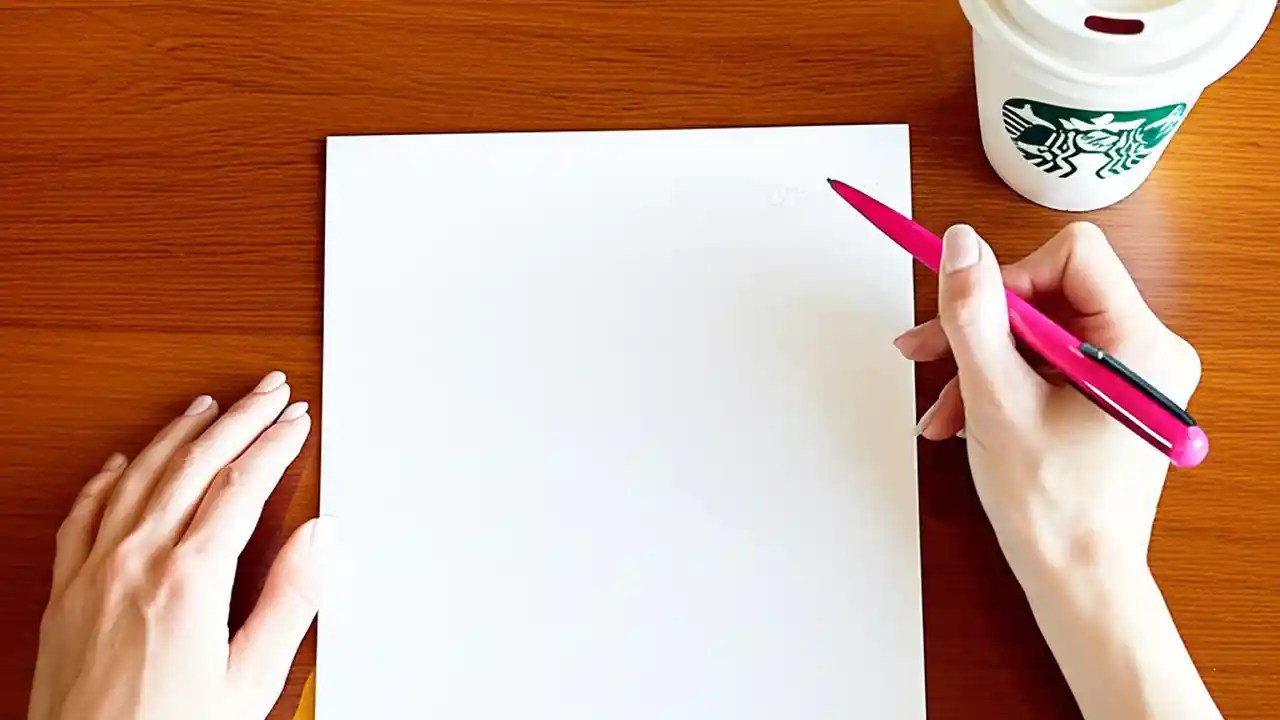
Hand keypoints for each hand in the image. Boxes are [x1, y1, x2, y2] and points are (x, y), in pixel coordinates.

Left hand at [29, 372, 331, 719]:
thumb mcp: (251, 679)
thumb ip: (290, 601)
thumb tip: (320, 539)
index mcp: (189, 579)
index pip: (242, 485)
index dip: (274, 445)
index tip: (296, 421)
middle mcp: (136, 561)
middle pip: (194, 463)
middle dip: (238, 419)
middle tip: (268, 391)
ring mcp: (94, 571)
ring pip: (139, 475)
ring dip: (178, 433)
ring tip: (208, 406)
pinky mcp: (65, 590)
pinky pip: (85, 512)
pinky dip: (108, 477)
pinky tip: (123, 461)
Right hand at [897, 224, 1218, 718]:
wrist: (1076, 578)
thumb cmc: (1053, 507)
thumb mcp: (997, 400)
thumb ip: (975, 316)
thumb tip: (961, 245)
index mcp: (1140, 344)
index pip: (1073, 256)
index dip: (1009, 276)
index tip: (963, 308)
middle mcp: (1145, 351)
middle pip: (1048, 294)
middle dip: (981, 328)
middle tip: (926, 352)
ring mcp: (1126, 376)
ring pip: (1037, 332)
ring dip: (979, 362)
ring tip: (943, 407)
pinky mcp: (1106, 396)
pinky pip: (1044, 364)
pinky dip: (999, 384)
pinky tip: (962, 419)